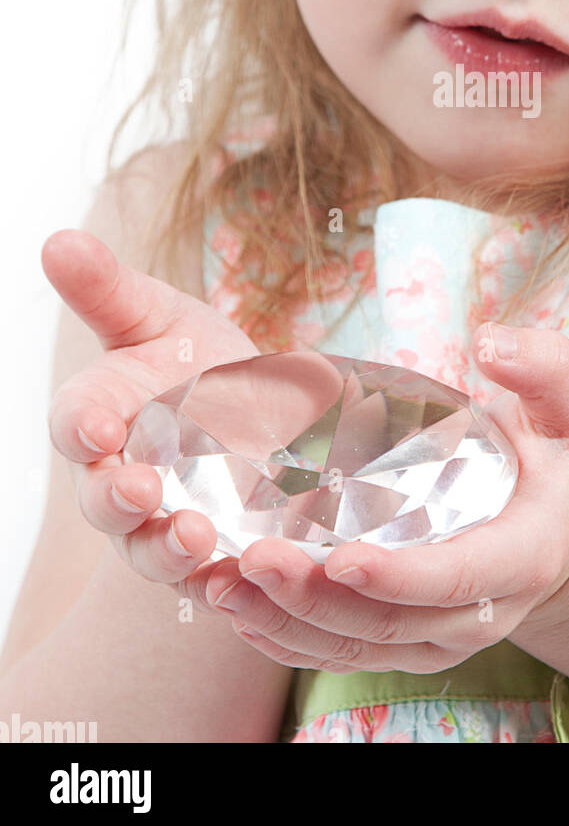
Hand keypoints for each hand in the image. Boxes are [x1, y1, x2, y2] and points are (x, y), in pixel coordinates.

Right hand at [42, 228, 260, 602]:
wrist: (255, 405)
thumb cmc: (187, 356)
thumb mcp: (156, 314)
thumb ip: (107, 288)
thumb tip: (57, 239)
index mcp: (100, 416)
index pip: (77, 423)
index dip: (82, 427)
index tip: (97, 429)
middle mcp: (122, 478)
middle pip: (106, 501)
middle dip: (120, 498)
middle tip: (142, 491)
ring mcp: (165, 523)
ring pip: (152, 552)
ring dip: (169, 550)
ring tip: (197, 537)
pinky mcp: (215, 556)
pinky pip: (210, 583)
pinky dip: (223, 586)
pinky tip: (243, 577)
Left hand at [202, 323, 568, 674]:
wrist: (552, 524)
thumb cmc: (551, 457)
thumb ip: (546, 367)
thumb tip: (491, 341)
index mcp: (520, 559)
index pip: (455, 580)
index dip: (397, 576)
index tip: (338, 555)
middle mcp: (478, 615)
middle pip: (387, 624)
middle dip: (314, 599)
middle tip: (252, 558)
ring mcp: (436, 639)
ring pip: (354, 649)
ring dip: (283, 625)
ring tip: (221, 586)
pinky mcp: (403, 644)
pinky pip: (339, 655)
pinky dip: (284, 639)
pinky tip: (237, 606)